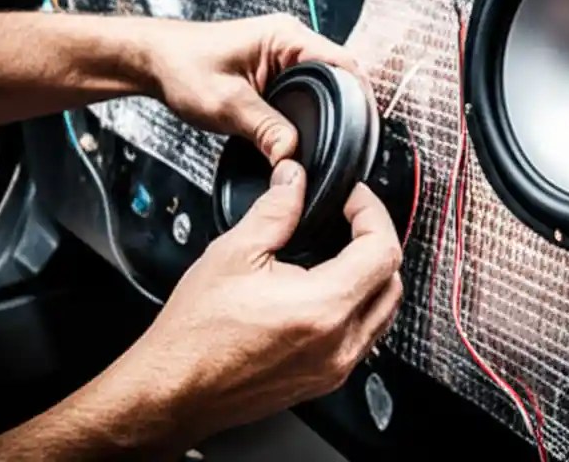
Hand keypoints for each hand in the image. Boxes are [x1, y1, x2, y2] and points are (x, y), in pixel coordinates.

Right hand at [94, 160, 402, 452]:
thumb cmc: (196, 334)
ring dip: (372, 277)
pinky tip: (328, 291)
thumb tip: (294, 181)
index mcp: (323, 307)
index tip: (353, 199)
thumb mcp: (234, 253)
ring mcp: (335, 367)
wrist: (176, 388)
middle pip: (392, 282)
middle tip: (349, 219)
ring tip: (341, 251)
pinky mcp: (324, 380)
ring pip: (384, 313)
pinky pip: (363, 337)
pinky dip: (358, 307)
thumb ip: (275, 210)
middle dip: (377, 242)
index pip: (383, 250)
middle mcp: (339, 343)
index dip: (372, 213)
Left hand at [134, 13, 362, 162]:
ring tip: (338, 144)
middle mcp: (291, 42)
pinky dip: (312, 113)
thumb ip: (265, 130)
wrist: (152, 61)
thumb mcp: (227, 104)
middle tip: (354, 145)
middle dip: (349, 109)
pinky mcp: (276, 72)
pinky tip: (313, 135)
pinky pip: (307, 92)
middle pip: (340, 76)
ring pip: (325, 87)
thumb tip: (293, 157)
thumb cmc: (182, 67)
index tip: (365, 128)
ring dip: (330, 113)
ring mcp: (285, 57)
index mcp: (286, 36)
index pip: (343, 63)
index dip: (360, 95)